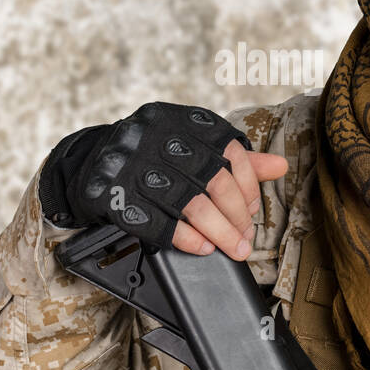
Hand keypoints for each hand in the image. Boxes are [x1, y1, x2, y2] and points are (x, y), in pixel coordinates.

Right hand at [40, 102, 287, 259]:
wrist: (89, 164)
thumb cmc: (151, 156)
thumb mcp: (191, 147)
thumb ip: (234, 159)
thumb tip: (280, 166)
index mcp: (180, 119)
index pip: (229, 151)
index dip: (247, 185)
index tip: (253, 209)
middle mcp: (157, 135)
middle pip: (212, 180)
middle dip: (236, 215)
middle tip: (246, 239)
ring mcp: (133, 165)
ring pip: (189, 204)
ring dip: (218, 233)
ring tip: (232, 249)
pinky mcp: (115, 194)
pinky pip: (157, 222)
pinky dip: (185, 238)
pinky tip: (202, 248)